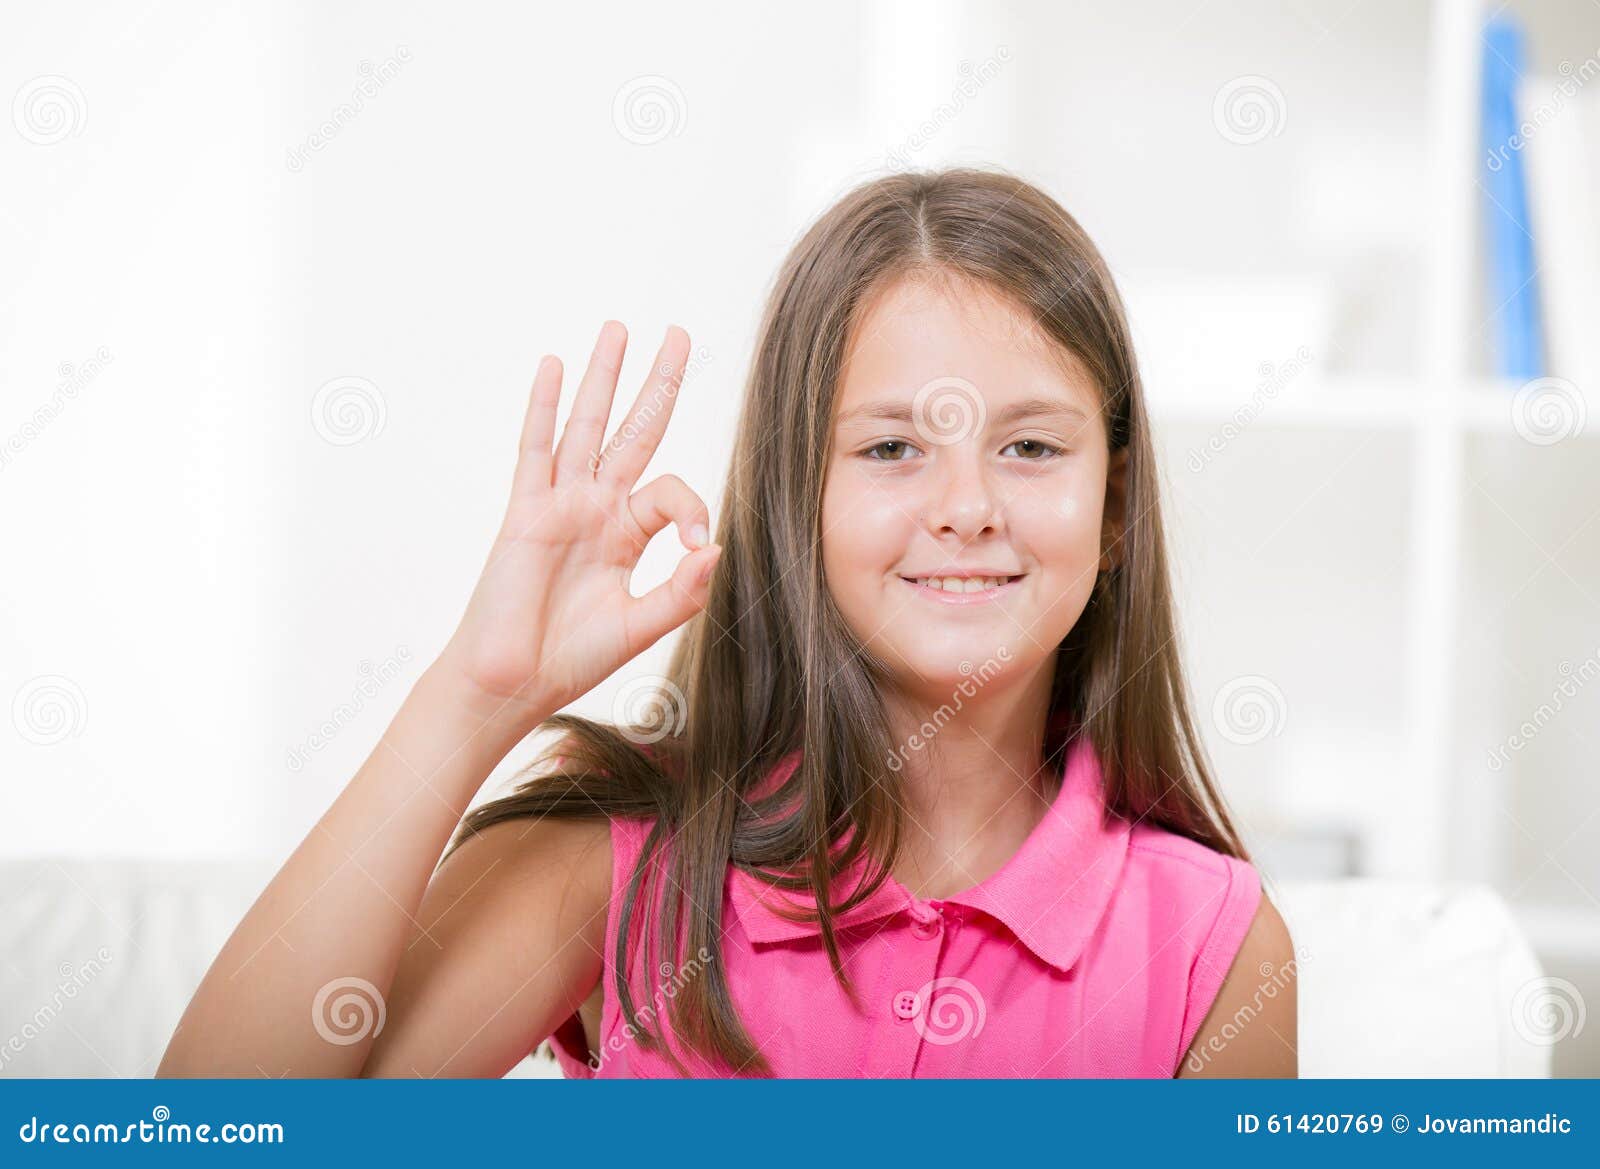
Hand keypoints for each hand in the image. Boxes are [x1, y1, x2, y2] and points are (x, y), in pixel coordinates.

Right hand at [436, 321, 719, 731]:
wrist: (511, 682)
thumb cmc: (571, 659)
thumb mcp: (641, 625)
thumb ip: (681, 591)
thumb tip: (714, 547)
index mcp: (628, 534)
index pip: (671, 491)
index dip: (691, 507)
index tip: (695, 544)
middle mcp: (597, 509)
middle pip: (635, 430)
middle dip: (657, 382)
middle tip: (679, 333)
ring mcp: (560, 505)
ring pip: (586, 427)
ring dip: (603, 376)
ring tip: (617, 328)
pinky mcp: (524, 512)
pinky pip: (536, 449)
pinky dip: (544, 407)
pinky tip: (554, 366)